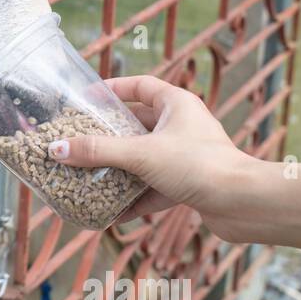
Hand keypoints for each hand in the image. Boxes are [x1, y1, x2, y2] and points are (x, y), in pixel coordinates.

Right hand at [48, 75, 259, 238]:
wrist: (243, 203)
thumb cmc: (199, 165)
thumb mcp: (141, 154)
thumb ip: (98, 151)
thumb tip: (57, 149)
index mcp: (177, 104)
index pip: (140, 86)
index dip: (112, 90)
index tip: (86, 99)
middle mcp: (183, 126)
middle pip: (138, 125)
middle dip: (109, 136)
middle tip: (81, 141)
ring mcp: (187, 156)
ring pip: (144, 158)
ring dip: (119, 169)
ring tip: (90, 176)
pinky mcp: (190, 184)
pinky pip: (154, 188)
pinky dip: (134, 198)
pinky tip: (112, 213)